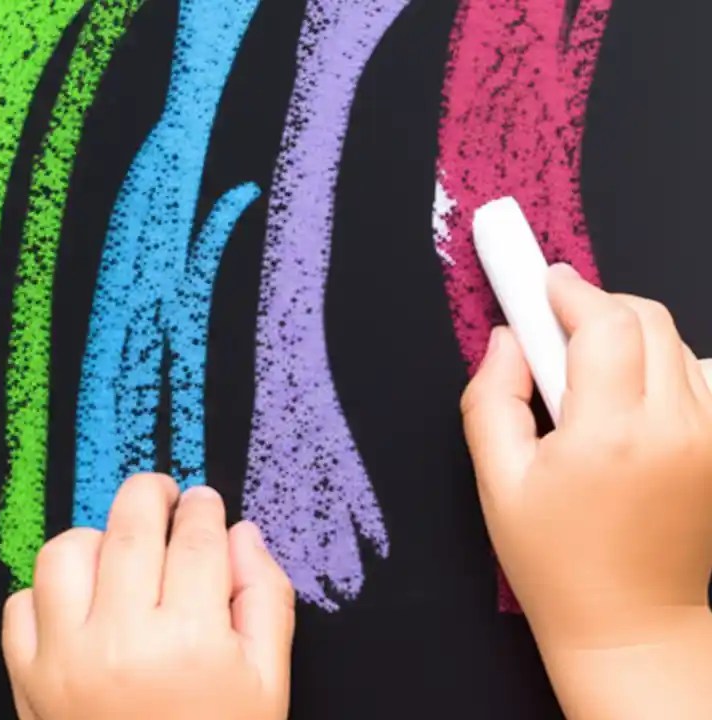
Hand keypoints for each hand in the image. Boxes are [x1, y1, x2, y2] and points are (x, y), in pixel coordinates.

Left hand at [1, 474, 294, 719]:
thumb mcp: (268, 685)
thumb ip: (264, 600)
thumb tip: (240, 533)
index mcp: (190, 642)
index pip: (195, 540)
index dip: (204, 510)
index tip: (206, 502)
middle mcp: (121, 641)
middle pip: (130, 529)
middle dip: (150, 495)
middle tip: (163, 493)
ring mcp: (64, 660)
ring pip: (65, 555)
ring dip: (96, 539)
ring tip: (119, 551)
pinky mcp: (26, 681)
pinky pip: (20, 606)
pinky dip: (46, 593)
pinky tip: (79, 603)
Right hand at [462, 263, 711, 717]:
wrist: (631, 626)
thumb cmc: (556, 562)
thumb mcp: (497, 482)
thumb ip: (492, 398)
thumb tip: (508, 339)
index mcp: (609, 436)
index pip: (605, 322)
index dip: (568, 290)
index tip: (537, 279)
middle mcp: (675, 431)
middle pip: (648, 319)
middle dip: (596, 306)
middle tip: (553, 326)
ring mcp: (711, 442)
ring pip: (677, 344)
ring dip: (629, 338)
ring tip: (587, 381)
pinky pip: (698, 379)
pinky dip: (661, 369)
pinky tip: (626, 405)